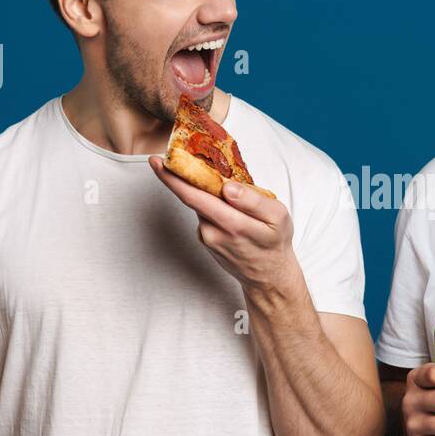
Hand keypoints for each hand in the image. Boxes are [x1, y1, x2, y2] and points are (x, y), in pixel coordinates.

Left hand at [149, 157, 294, 290]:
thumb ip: (253, 201)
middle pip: (190, 198)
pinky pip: (205, 215)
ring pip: (200, 206)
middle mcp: (213, 233)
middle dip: (177, 177)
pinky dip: (210, 204)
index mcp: (231, 224)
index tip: (156, 161)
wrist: (268, 277)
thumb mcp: (278, 218)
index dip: (173, 178)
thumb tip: (228, 187)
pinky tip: (228, 207)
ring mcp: (207, 238)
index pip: (194, 197)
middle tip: (165, 159)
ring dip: (204, 192)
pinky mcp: (206, 241)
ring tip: (225, 186)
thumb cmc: (275, 243)